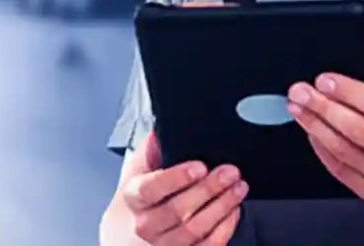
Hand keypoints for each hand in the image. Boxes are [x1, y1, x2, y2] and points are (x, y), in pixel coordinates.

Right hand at [116, 131, 248, 244]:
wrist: (125, 240)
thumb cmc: (134, 204)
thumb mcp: (134, 173)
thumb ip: (148, 151)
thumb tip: (162, 130)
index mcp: (132, 198)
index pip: (151, 189)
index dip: (176, 178)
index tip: (199, 166)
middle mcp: (146, 224)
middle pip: (179, 210)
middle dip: (209, 189)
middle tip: (230, 172)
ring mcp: (163, 244)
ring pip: (196, 229)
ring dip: (222, 207)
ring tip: (238, 188)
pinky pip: (207, 245)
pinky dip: (224, 228)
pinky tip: (233, 210)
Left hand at [286, 54, 363, 204]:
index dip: (350, 93)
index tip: (325, 79)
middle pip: (360, 131)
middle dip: (325, 109)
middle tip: (301, 92)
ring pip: (346, 152)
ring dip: (316, 127)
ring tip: (298, 107)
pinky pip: (341, 170)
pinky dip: (322, 149)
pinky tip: (311, 130)